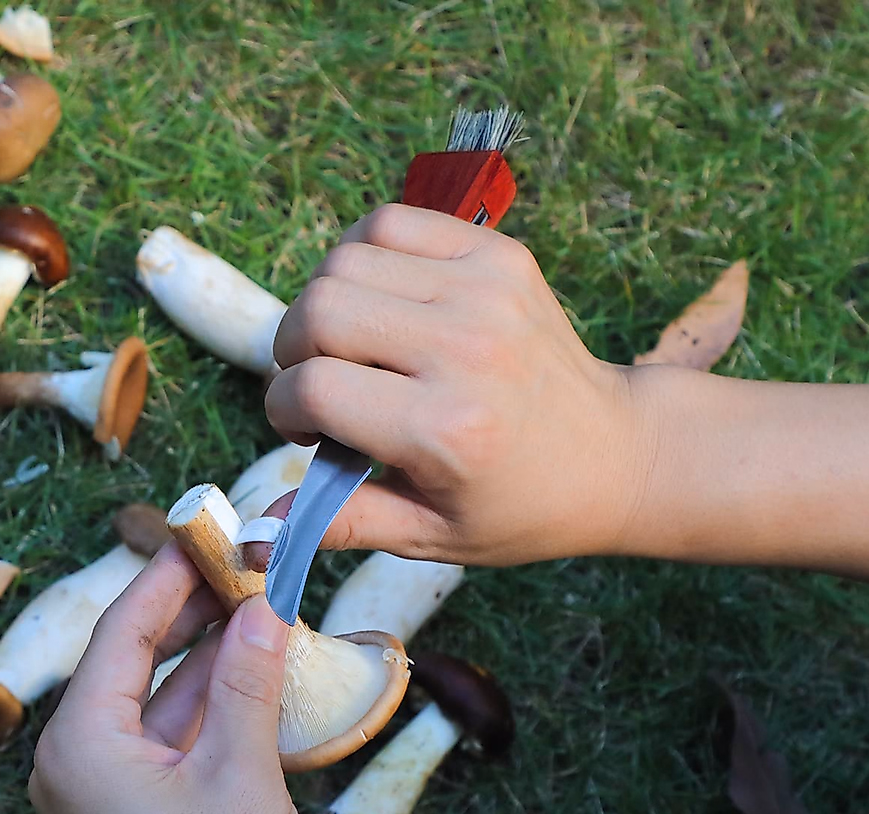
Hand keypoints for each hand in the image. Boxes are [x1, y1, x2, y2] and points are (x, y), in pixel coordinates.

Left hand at [29, 544, 306, 813]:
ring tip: (260, 603)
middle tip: (247, 562)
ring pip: (157, 697)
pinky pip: (169, 737)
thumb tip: (261, 606)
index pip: (122, 629)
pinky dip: (209, 704)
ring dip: (207, 655)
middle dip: (192, 609)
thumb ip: (246, 682)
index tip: (215, 530)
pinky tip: (253, 672)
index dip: (172, 573)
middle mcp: (77, 761)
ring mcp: (104, 791)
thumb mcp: (241, 777)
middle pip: (134, 657)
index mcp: (80, 744)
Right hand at [264, 203, 649, 565]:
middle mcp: (466, 349)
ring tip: (352, 347)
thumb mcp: (430, 536)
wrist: (615, 455)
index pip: (311, 388)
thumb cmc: (519, 507)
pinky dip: (364, 257)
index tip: (307, 433)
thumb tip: (253, 533)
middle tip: (319, 387)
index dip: (284, 411)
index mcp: (446, 429)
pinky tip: (380, 305)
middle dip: (292, 351)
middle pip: (318, 308)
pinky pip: (391, 223)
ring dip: (325, 303)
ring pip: (345, 258)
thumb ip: (341, 523)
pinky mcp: (499, 255)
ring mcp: (486, 291)